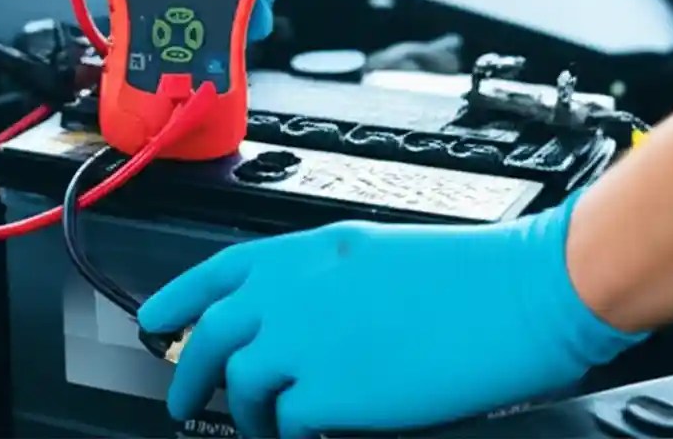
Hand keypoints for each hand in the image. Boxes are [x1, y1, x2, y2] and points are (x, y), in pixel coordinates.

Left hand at [136, 195, 645, 437]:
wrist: (517, 294)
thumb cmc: (468, 273)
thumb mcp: (377, 256)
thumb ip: (321, 283)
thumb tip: (289, 318)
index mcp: (307, 251)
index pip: (215, 273)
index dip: (176, 298)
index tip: (155, 320)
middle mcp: (294, 291)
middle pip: (212, 336)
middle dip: (189, 373)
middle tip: (182, 398)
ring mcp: (307, 341)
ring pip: (241, 384)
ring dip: (245, 411)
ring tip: (260, 427)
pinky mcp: (329, 391)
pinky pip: (285, 423)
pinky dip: (289, 432)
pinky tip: (307, 433)